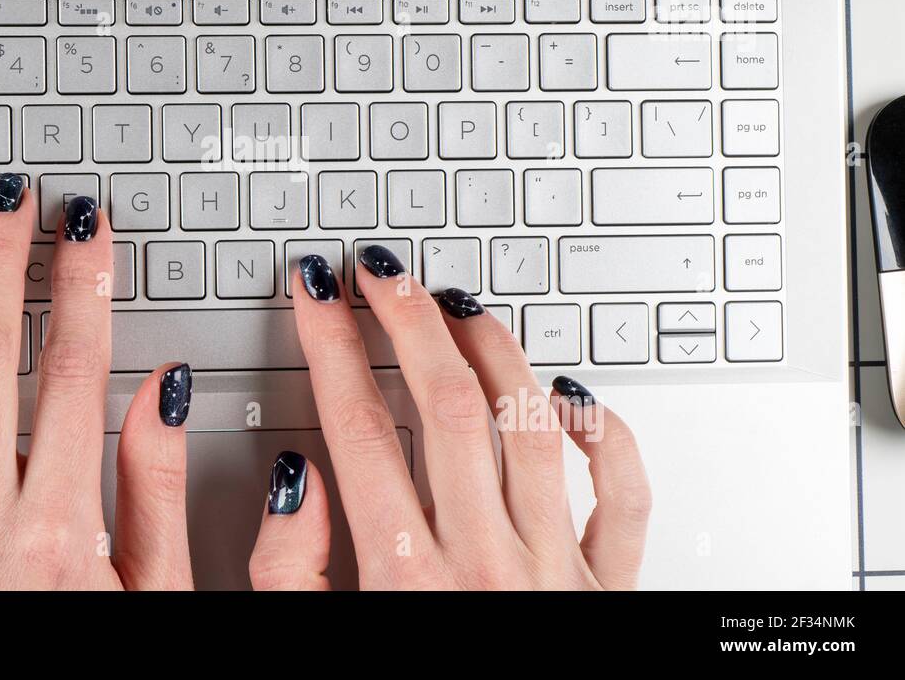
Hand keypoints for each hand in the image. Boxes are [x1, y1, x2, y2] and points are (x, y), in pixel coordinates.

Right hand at [249, 246, 650, 590]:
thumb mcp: (310, 647)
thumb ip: (290, 570)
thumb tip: (295, 478)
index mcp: (403, 576)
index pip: (355, 424)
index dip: (326, 343)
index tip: (313, 292)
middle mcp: (483, 560)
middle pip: (443, 401)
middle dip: (403, 318)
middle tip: (378, 269)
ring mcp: (552, 567)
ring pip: (527, 420)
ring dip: (489, 347)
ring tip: (454, 306)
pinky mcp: (605, 586)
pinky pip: (620, 492)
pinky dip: (601, 431)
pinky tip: (565, 393)